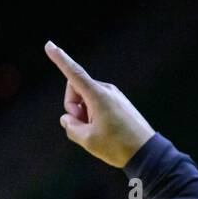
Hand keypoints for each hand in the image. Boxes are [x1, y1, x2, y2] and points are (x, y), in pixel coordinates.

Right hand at [45, 41, 154, 166]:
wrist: (148, 153)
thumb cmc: (118, 147)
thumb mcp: (88, 140)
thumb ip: (71, 127)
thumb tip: (68, 119)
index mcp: (97, 95)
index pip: (73, 73)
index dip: (59, 59)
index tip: (49, 45)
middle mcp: (107, 90)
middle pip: (76, 89)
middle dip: (72, 105)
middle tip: (82, 125)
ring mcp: (115, 96)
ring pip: (86, 98)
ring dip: (84, 112)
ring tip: (97, 131)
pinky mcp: (120, 103)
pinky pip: (98, 103)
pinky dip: (94, 114)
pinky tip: (105, 131)